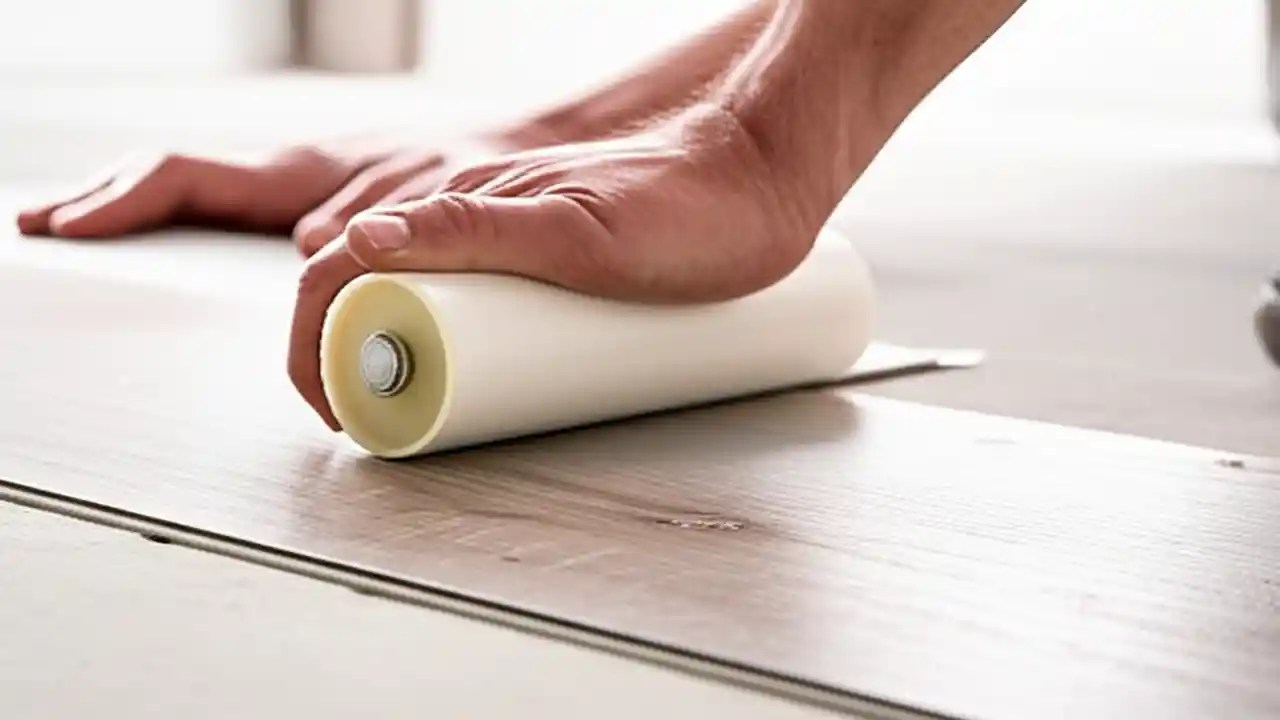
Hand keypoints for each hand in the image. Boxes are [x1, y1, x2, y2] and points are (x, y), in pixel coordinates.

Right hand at [14, 129, 554, 256]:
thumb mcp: (446, 199)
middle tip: (43, 224)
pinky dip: (196, 226)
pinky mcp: (335, 209)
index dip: (121, 202)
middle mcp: (302, 178)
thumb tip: (319, 250)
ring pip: (208, 198)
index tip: (70, 226)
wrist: (530, 159)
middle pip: (180, 184)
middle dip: (106, 201)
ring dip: (141, 212)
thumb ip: (392, 222)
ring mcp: (313, 191)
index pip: (190, 179)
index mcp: (311, 172)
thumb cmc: (489, 171)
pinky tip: (182, 247)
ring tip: (79, 228)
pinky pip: (249, 215)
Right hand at [288, 103, 825, 428]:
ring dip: (398, 360)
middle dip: (351, 364)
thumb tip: (363, 237)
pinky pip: (480, 309)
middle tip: (379, 425)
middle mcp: (475, 226)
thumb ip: (474, 227)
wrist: (764, 185)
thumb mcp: (577, 231)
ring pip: (422, 303)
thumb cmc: (691, 205)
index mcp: (462, 213)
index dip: (315, 345)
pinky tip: (484, 384)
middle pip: (373, 295)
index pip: (340, 271)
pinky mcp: (553, 265)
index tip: (335, 409)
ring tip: (421, 415)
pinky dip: (456, 352)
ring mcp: (514, 245)